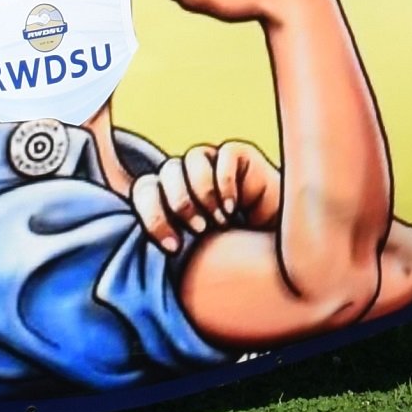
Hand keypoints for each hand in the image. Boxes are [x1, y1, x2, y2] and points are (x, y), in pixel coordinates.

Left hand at [129, 140, 282, 252]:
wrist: (276, 248)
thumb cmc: (231, 254)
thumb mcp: (195, 253)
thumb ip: (169, 244)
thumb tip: (135, 256)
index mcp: (166, 196)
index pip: (144, 191)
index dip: (152, 216)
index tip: (172, 247)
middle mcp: (186, 176)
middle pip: (164, 173)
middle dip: (178, 205)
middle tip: (198, 230)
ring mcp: (211, 162)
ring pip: (191, 159)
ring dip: (202, 193)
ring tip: (220, 221)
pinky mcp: (238, 155)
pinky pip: (224, 155)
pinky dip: (224, 183)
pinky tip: (233, 206)